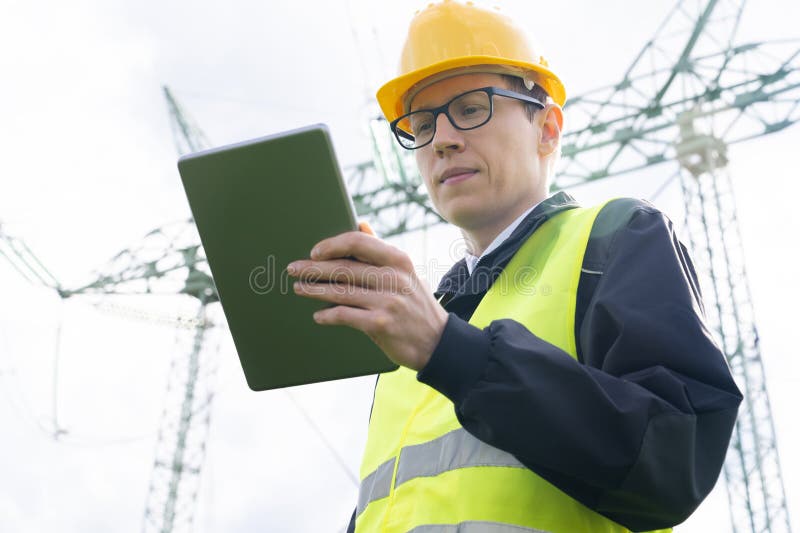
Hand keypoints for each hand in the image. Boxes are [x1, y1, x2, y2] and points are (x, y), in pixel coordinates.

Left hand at [286, 223, 448, 370]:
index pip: (358, 242)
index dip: (332, 245)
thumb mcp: (406, 272)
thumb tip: (360, 223)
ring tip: (299, 288)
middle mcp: (393, 278)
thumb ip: (381, 250)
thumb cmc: (416, 304)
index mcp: (398, 260)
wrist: (438, 342)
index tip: (314, 252)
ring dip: (313, 290)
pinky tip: (318, 315)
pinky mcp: (380, 324)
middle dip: (312, 268)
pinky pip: (344, 315)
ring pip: (339, 291)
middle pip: (343, 268)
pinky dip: (327, 315)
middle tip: (293, 269)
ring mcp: (386, 302)